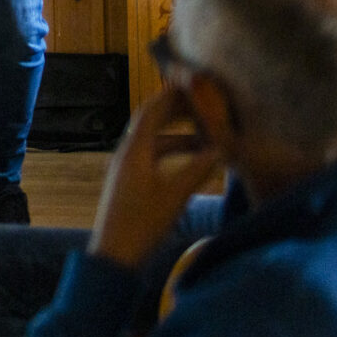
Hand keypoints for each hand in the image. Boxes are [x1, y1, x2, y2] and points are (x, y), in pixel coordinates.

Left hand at [88, 86, 222, 268]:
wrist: (114, 253)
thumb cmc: (143, 222)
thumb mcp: (176, 195)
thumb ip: (199, 169)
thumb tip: (222, 147)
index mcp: (134, 149)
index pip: (152, 111)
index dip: (172, 95)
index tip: (192, 83)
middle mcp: (127, 153)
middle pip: (151, 122)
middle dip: (176, 111)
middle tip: (202, 103)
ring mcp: (127, 168)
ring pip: (154, 141)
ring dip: (178, 135)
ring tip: (207, 134)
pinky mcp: (130, 182)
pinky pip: (153, 157)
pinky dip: (173, 152)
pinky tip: (191, 160)